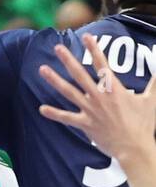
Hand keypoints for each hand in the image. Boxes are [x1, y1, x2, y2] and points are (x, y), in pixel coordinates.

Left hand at [39, 35, 155, 167]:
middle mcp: (99, 97)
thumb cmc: (144, 124)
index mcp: (114, 90)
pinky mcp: (85, 123)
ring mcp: (90, 110)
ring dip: (55, 80)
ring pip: (69, 92)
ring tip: (42, 69)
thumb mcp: (150, 101)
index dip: (94, 50)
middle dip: (68, 60)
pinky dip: (55, 114)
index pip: (102, 65)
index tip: (86, 37)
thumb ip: (155, 83)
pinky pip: (67, 118)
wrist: (136, 149)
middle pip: (80, 75)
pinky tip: (42, 109)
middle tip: (57, 48)